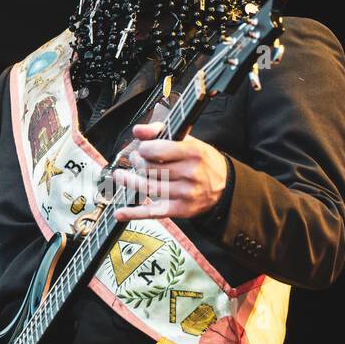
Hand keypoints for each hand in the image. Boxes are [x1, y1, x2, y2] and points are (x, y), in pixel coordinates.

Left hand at [112, 122, 228, 221]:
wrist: (224, 185)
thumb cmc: (201, 160)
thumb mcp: (187, 140)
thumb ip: (160, 132)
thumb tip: (137, 130)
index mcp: (193, 153)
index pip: (157, 150)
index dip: (144, 148)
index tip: (142, 148)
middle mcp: (191, 174)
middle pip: (150, 169)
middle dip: (137, 162)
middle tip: (135, 159)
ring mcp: (185, 194)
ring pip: (148, 187)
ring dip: (130, 181)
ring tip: (121, 175)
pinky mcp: (180, 210)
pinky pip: (153, 212)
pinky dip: (134, 213)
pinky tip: (120, 213)